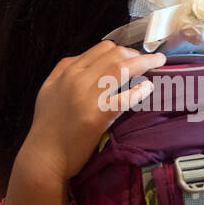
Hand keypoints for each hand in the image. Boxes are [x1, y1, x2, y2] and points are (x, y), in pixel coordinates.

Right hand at [18, 42, 165, 185]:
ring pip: (121, 69)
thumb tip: (84, 58)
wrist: (44, 155)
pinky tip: (149, 88)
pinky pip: (124, 97)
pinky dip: (139, 90)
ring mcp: (88, 97)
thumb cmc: (49, 126)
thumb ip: (64, 71)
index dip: (123, 49)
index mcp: (67, 72)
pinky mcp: (98, 116)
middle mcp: (77, 79)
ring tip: (158, 64)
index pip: (101, 49)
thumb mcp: (49, 90)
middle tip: (152, 60)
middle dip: (137, 55)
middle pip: (114, 55)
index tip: (134, 56)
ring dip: (145, 63)